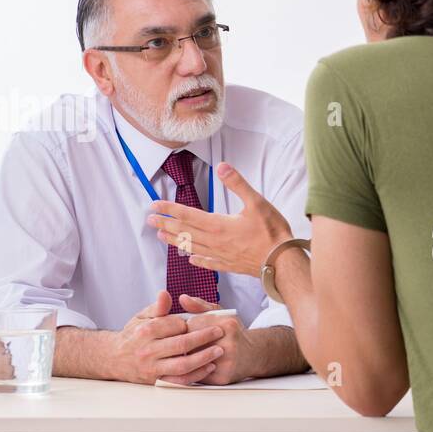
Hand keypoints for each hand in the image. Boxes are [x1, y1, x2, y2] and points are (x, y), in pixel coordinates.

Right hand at [110, 290, 227, 384]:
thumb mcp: (142, 317)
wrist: (114, 358)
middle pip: (181, 344)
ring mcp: (152, 367)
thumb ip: (157, 307)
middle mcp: (148, 350)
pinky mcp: (156, 380)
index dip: (190, 322)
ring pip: (183, 365)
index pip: (175, 325)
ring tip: (219, 350)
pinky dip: (196, 375)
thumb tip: (166, 294)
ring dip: (204, 358)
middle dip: (204, 337)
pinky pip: (180, 380)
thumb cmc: (133, 335)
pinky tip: (209, 367)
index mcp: (145, 331)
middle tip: (219, 331)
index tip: (200, 320)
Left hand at [148, 163, 293, 276]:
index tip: (154, 205)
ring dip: (175, 241)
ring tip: (162, 236)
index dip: (170, 209)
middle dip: (166, 224)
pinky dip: (197, 260)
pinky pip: (208, 263)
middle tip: (150, 220)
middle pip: (184, 232)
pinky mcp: (229, 265)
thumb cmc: (272, 232)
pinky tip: (191, 259)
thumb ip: (237, 184)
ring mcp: (221, 255)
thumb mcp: (257, 202)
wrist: (281, 262)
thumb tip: (222, 166)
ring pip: (192, 247)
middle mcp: (215, 241)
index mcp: (218, 225)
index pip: (187, 215)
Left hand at [167, 294, 258, 384]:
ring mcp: (226, 361)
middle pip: (191, 343)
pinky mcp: (222, 376)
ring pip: (192, 359)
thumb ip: (200, 306)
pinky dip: (193, 369)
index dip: (185, 328)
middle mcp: (229, 342)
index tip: (187, 330)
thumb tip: (182, 298)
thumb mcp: (221, 314)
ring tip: (190, 353)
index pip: (192, 325)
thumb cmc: (233, 333)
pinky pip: (197, 373)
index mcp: (227, 324)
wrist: (253, 355)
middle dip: (185, 343)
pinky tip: (196, 365)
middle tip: (185, 343)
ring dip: (187, 357)